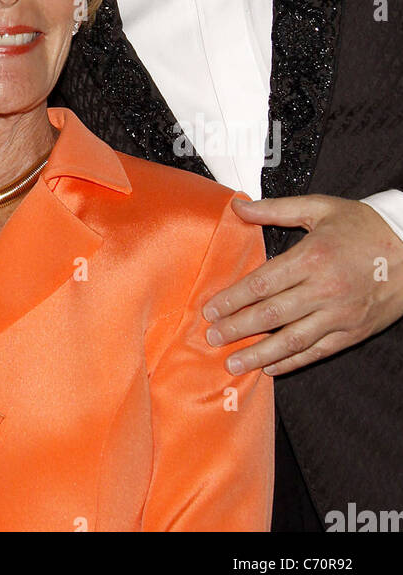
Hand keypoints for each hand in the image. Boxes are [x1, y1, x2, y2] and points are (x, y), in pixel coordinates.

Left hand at [202, 194, 402, 374]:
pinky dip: (292, 362)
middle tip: (211, 337)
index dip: (233, 298)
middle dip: (237, 328)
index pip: (263, 283)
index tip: (210, 308)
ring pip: (292, 340)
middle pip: (272, 314)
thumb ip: (276, 209)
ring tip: (233, 363)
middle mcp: (324, 289)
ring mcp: (339, 314)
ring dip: (259, 353)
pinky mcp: (352, 332)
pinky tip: (271, 367)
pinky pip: (317, 351)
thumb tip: (239, 207)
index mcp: (312, 257)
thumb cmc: (364, 226)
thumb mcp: (320, 207)